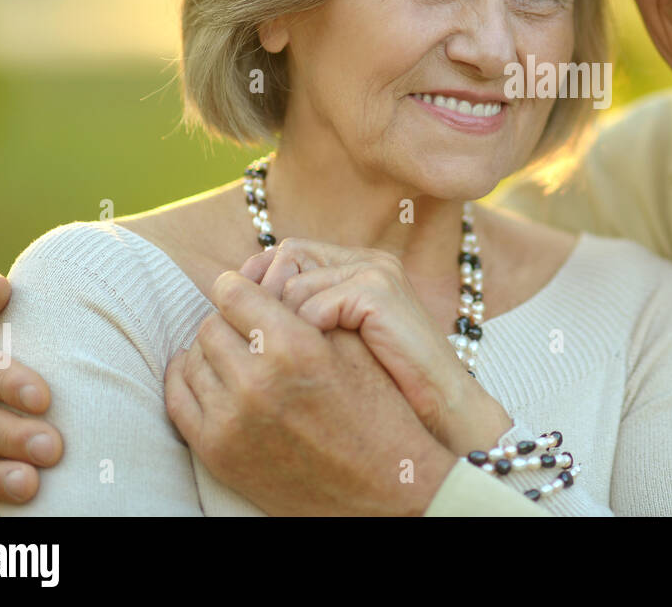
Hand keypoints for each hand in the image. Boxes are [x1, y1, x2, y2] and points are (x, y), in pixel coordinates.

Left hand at [164, 269, 457, 515]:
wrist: (383, 487)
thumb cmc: (376, 411)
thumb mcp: (353, 349)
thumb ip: (304, 309)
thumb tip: (260, 281)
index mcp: (293, 346)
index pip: (234, 293)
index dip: (238, 288)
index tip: (240, 291)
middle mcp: (256, 381)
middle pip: (211, 326)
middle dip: (228, 323)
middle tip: (246, 329)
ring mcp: (231, 420)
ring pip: (192, 360)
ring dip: (212, 354)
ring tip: (235, 357)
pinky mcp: (216, 452)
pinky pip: (179, 399)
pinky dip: (190, 382)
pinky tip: (210, 378)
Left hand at [242, 238, 512, 455]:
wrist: (441, 417)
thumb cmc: (386, 393)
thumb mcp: (341, 348)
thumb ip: (306, 318)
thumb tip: (239, 308)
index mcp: (359, 268)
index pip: (286, 254)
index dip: (254, 283)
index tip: (230, 319)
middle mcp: (367, 261)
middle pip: (284, 260)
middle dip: (257, 303)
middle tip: (245, 346)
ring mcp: (374, 272)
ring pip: (292, 287)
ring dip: (278, 331)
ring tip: (277, 368)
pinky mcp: (378, 291)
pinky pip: (313, 308)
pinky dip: (304, 341)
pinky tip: (307, 374)